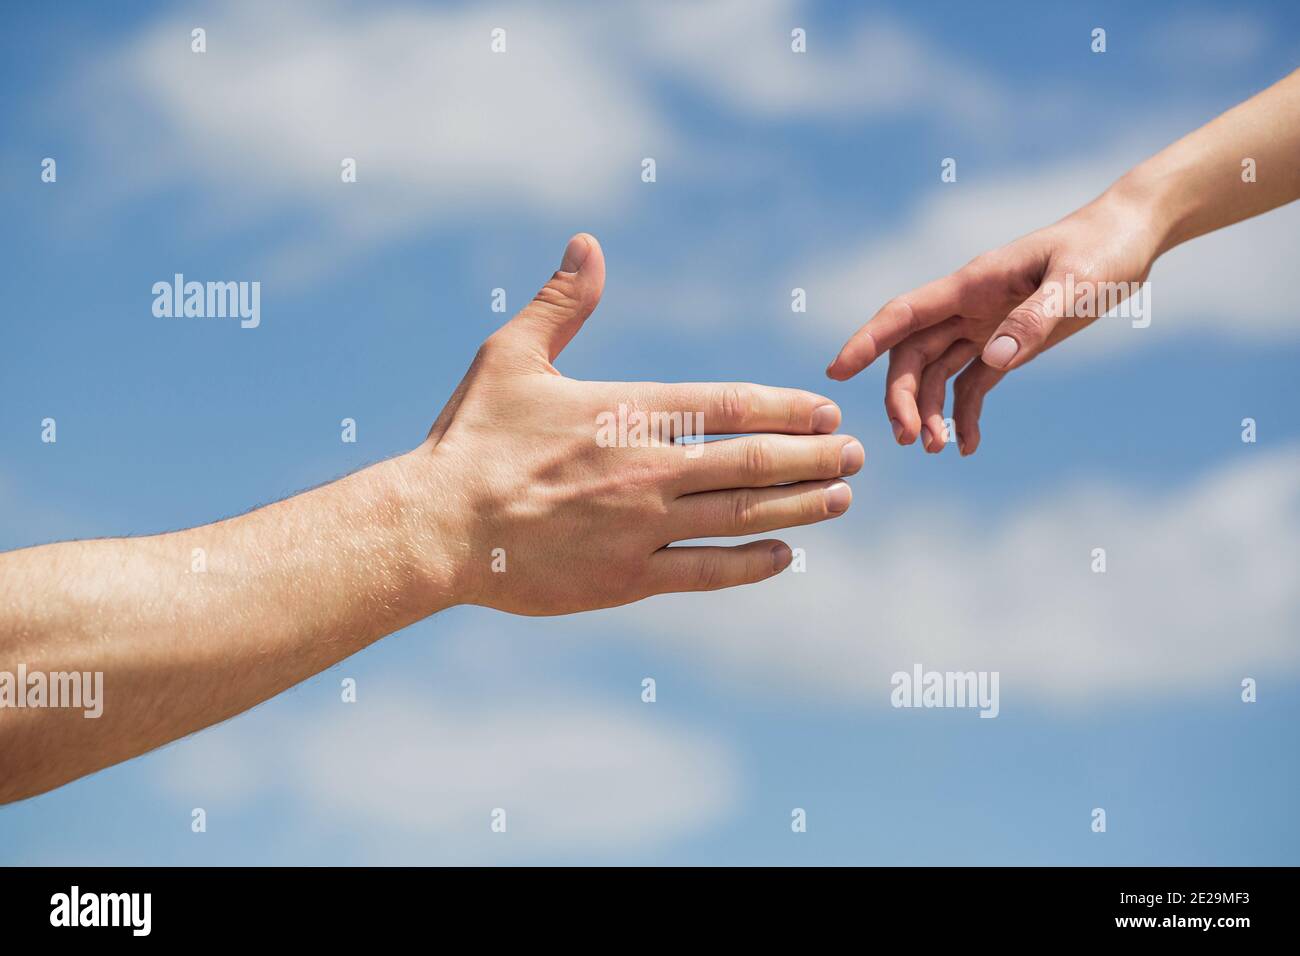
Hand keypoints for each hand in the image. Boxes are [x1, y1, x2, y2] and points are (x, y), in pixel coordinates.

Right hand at [402, 234, 864, 614]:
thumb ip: (560, 303)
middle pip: (754, 462)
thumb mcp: (510, 356)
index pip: (730, 407)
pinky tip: (786, 555)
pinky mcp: (626, 578)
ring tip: (841, 498)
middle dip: (815, 457)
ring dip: (801, 505)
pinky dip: (753, 563)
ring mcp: (641, 528)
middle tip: (858, 454)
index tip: (826, 413)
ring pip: (742, 516)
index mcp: (626, 412)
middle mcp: (646, 469)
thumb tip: (588, 243)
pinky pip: (707, 572)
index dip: (788, 410)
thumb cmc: (471, 439)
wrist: (436, 528)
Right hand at [825, 191, 1158, 454]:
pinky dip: (965, 415)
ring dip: (929, 412)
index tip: (836, 372)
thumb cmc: (1105, 249)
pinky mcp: (1008, 344)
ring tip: (935, 449)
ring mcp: (984, 326)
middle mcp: (967, 306)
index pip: (903, 315)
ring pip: (936, 373)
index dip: (866, 342)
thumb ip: (1034, 319)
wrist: (1131, 237)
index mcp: (972, 284)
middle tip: (909, 440)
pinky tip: (969, 446)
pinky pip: (972, 384)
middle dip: (902, 398)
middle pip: (912, 355)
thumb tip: (994, 359)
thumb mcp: (1078, 283)